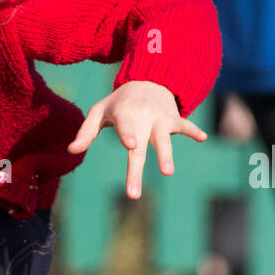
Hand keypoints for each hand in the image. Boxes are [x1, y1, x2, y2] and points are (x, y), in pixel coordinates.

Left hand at [67, 79, 206, 197]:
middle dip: (137, 170)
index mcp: (123, 114)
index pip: (124, 126)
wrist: (147, 79)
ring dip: (166, 155)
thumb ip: (86, 131)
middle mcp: (142, 117)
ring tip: (167, 172)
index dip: (128, 135)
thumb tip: (71, 150)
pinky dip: (193, 130)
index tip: (131, 145)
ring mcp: (160, 118)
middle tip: (133, 195)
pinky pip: (185, 125)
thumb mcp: (99, 111)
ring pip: (164, 139)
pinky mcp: (173, 119)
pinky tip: (203, 138)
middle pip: (140, 147)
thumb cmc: (119, 103)